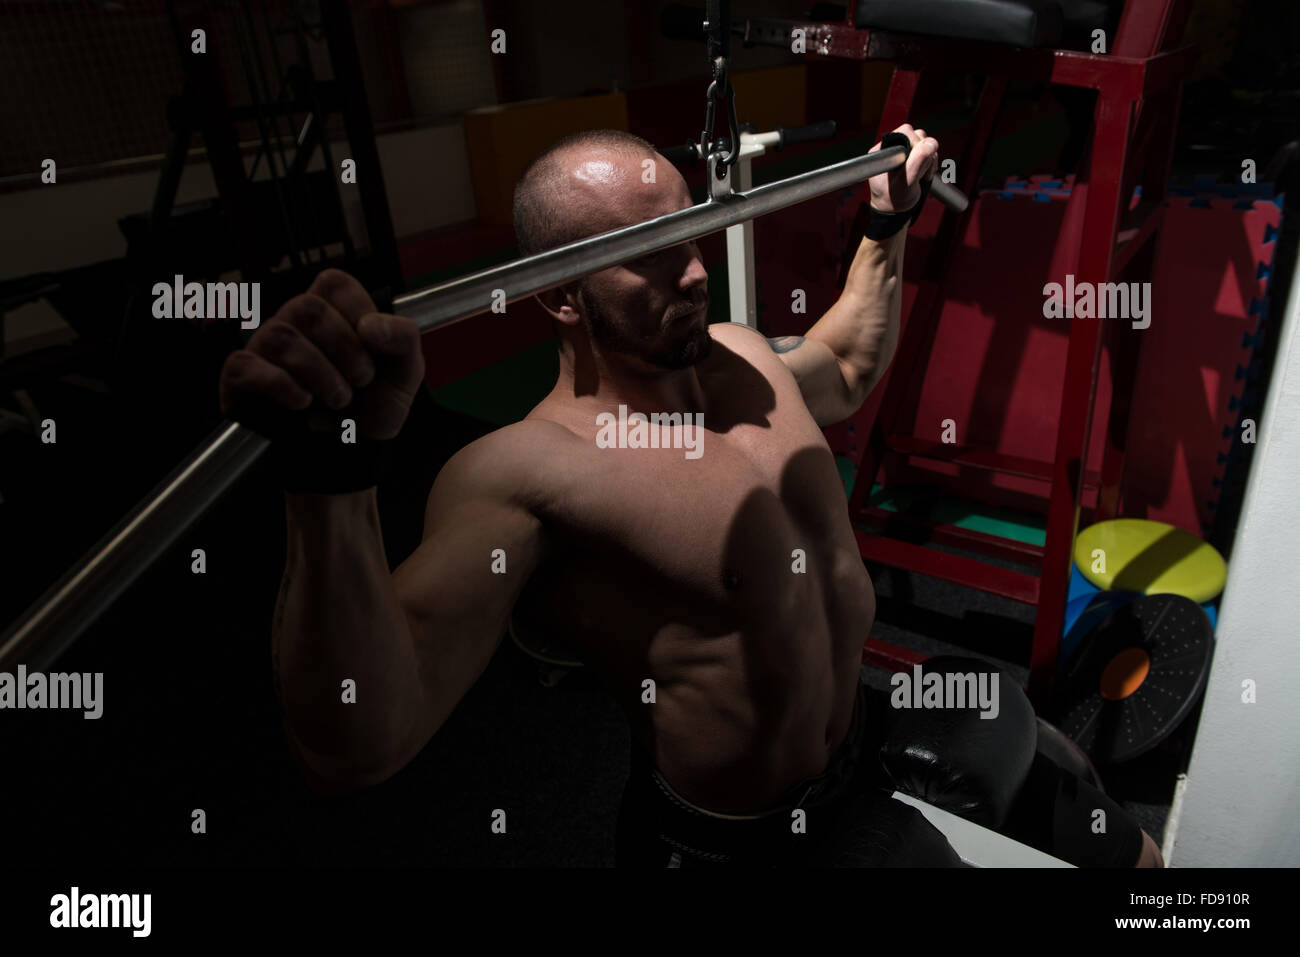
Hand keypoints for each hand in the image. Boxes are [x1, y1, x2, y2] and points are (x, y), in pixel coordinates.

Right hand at [219, 269, 424, 440]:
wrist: (351, 454)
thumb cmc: (372, 406)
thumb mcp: (405, 372)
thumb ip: (404, 338)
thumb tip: (371, 325)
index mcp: (331, 311)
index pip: (334, 283)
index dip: (358, 312)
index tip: (374, 348)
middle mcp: (293, 322)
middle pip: (307, 308)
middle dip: (344, 349)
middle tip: (361, 381)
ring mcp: (264, 347)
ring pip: (281, 337)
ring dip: (319, 373)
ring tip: (338, 401)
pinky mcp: (242, 377)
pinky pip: (248, 366)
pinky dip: (282, 386)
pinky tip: (302, 403)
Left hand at [867, 124, 938, 214]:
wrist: (896, 211)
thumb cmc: (895, 199)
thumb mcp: (907, 182)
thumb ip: (918, 161)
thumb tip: (931, 142)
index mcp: (883, 151)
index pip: (905, 132)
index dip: (916, 144)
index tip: (916, 164)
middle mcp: (893, 148)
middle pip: (917, 136)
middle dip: (925, 154)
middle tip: (921, 173)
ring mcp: (903, 153)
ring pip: (925, 143)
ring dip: (929, 160)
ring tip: (922, 177)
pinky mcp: (913, 158)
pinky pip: (928, 152)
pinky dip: (931, 163)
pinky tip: (924, 176)